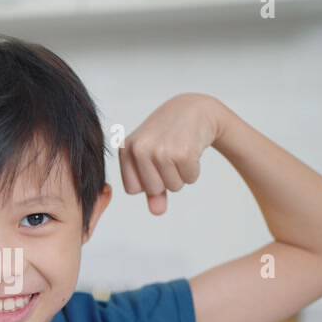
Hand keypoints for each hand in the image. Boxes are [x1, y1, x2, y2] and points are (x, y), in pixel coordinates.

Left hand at [119, 93, 226, 214]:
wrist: (194, 108)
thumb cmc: (168, 135)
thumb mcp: (151, 157)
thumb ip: (151, 188)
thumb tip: (157, 212)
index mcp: (126, 149)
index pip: (133, 189)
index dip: (147, 181)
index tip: (154, 162)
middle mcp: (140, 149)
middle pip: (154, 189)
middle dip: (166, 179)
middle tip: (170, 154)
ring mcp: (161, 150)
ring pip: (174, 186)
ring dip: (182, 174)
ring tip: (180, 150)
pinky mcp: (183, 152)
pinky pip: (190, 179)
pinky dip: (194, 170)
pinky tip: (192, 149)